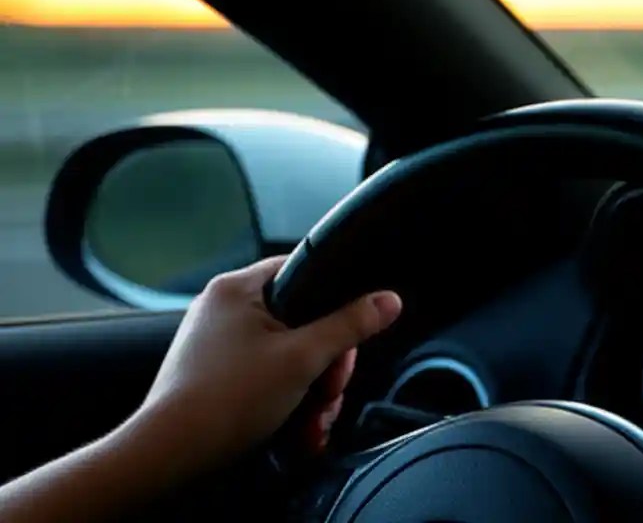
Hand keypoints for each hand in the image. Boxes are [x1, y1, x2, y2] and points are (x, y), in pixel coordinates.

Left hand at [135, 256, 402, 471]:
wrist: (170, 455)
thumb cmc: (226, 400)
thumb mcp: (303, 359)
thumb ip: (350, 326)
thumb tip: (388, 300)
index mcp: (237, 288)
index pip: (303, 271)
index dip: (335, 303)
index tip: (346, 340)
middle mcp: (222, 309)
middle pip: (302, 322)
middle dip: (325, 365)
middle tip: (328, 391)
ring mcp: (216, 343)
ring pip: (287, 355)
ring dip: (311, 391)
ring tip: (313, 421)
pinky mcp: (215, 375)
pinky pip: (266, 376)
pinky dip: (286, 401)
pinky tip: (298, 429)